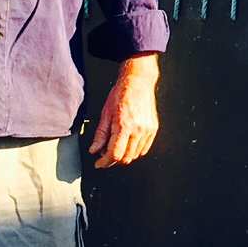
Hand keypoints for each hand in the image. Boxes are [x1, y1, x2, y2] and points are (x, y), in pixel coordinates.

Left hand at [89, 54, 159, 168]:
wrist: (138, 82)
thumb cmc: (120, 94)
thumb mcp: (105, 114)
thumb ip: (100, 135)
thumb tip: (94, 150)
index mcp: (124, 126)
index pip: (115, 154)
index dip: (104, 162)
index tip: (98, 163)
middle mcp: (138, 130)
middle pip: (125, 158)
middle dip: (113, 160)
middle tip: (104, 155)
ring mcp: (148, 130)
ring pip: (135, 155)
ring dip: (124, 156)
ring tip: (115, 147)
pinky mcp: (153, 129)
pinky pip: (144, 149)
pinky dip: (134, 151)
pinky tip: (126, 143)